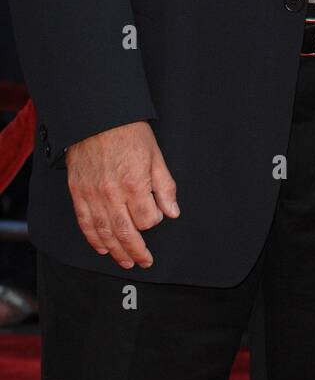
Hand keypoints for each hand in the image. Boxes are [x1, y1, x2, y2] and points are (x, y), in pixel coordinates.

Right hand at [65, 121, 179, 269]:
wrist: (97, 117)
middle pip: (126, 233)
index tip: (156, 216)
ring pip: (104, 233)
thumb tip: (172, 211)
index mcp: (134, 184)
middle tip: (144, 261)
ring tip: (125, 261)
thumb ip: (165, 186)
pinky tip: (102, 247)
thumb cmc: (128, 132)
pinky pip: (85, 223)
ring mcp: (92, 195)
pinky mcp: (78, 193)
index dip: (155, 221)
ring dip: (116, 251)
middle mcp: (112, 194)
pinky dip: (93, 239)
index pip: (148, 219)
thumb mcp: (155, 155)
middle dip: (136, 251)